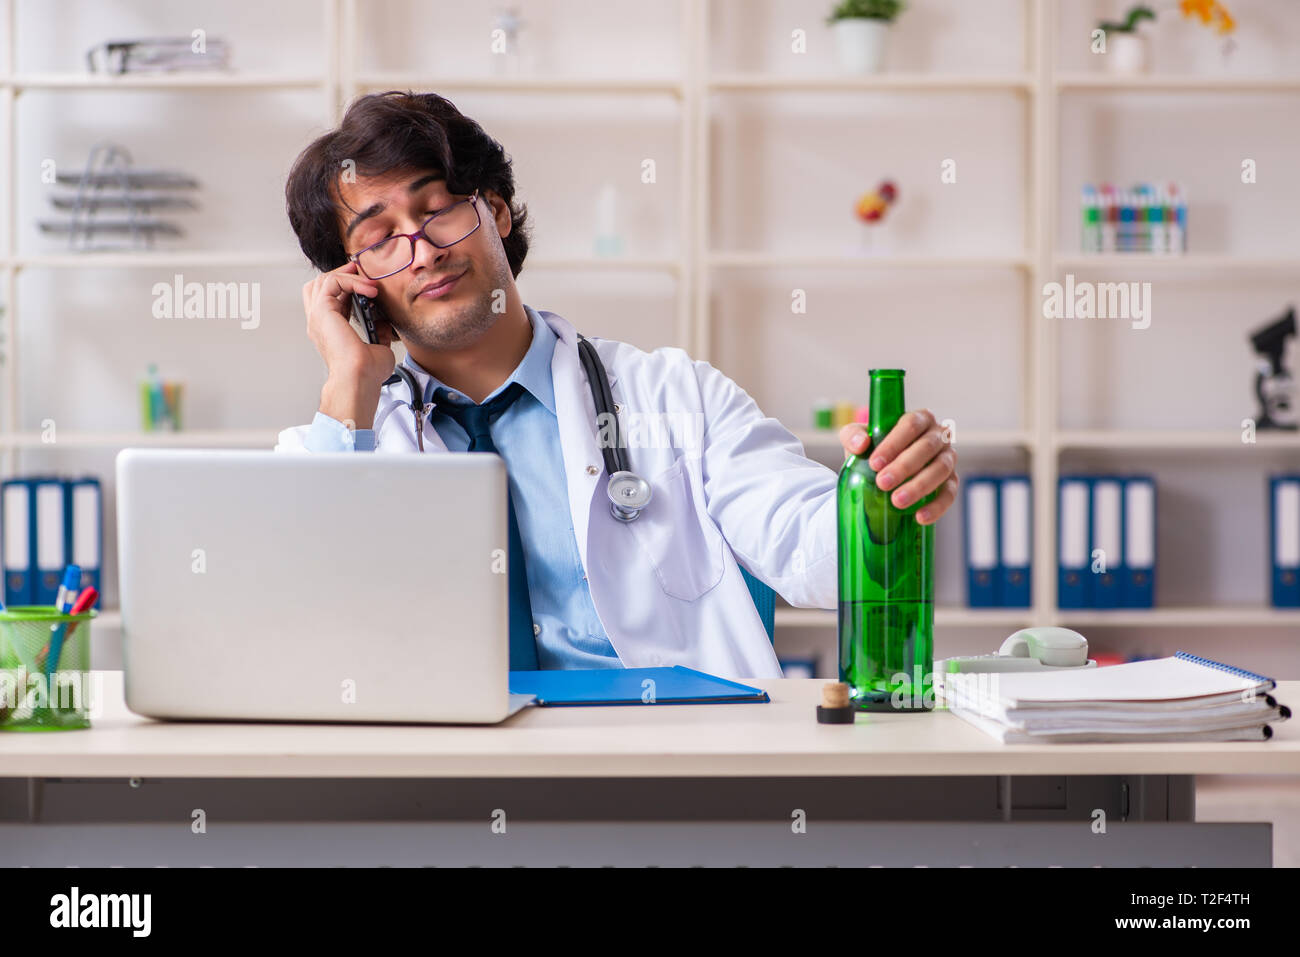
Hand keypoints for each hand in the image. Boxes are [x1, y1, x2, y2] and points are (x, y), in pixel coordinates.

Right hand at [302, 261, 396, 428]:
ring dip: (347, 275)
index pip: (328, 300)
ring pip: (322, 280)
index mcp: (328, 331)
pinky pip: (332, 282)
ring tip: (367, 280)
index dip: (345, 287)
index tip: (365, 285)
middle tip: (359, 271)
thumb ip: (377, 332)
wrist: (360, 379)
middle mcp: (319, 323)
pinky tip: (369, 290)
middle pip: (317, 286)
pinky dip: (351, 281)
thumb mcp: (377, 347)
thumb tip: (383, 321)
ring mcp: (318, 317)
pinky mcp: (322, 312)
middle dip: (339, 274)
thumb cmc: (367, 373)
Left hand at [839, 409, 957, 524]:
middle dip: (904, 466)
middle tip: (882, 483)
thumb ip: (852, 435)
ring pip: (941, 469)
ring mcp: (948, 458)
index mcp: (919, 419)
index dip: (894, 444)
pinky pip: (950, 494)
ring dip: (920, 486)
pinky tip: (920, 517)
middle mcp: (938, 435)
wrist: (881, 471)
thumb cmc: (873, 448)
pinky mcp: (951, 482)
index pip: (910, 425)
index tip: (875, 463)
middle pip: (926, 447)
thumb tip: (861, 444)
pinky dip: (937, 506)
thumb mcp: (857, 438)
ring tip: (897, 501)